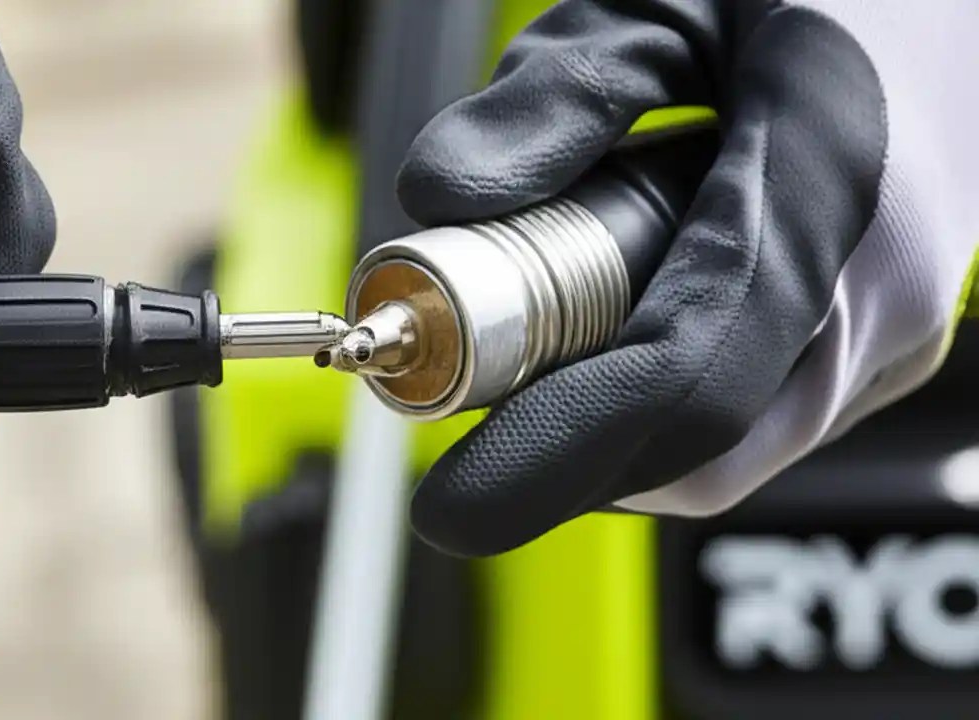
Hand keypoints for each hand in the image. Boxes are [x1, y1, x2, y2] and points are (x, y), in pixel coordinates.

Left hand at [397, 0, 978, 555]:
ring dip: (611, 424)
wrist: (960, 1)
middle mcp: (886, 294)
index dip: (554, 455)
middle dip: (564, 452)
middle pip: (699, 450)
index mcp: (830, 194)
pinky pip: (759, 411)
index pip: (679, 383)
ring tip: (536, 332)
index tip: (449, 506)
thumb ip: (559, 89)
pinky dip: (664, 398)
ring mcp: (898, 329)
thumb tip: (439, 197)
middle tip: (466, 395)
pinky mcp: (884, 339)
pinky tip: (616, 320)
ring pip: (729, 445)